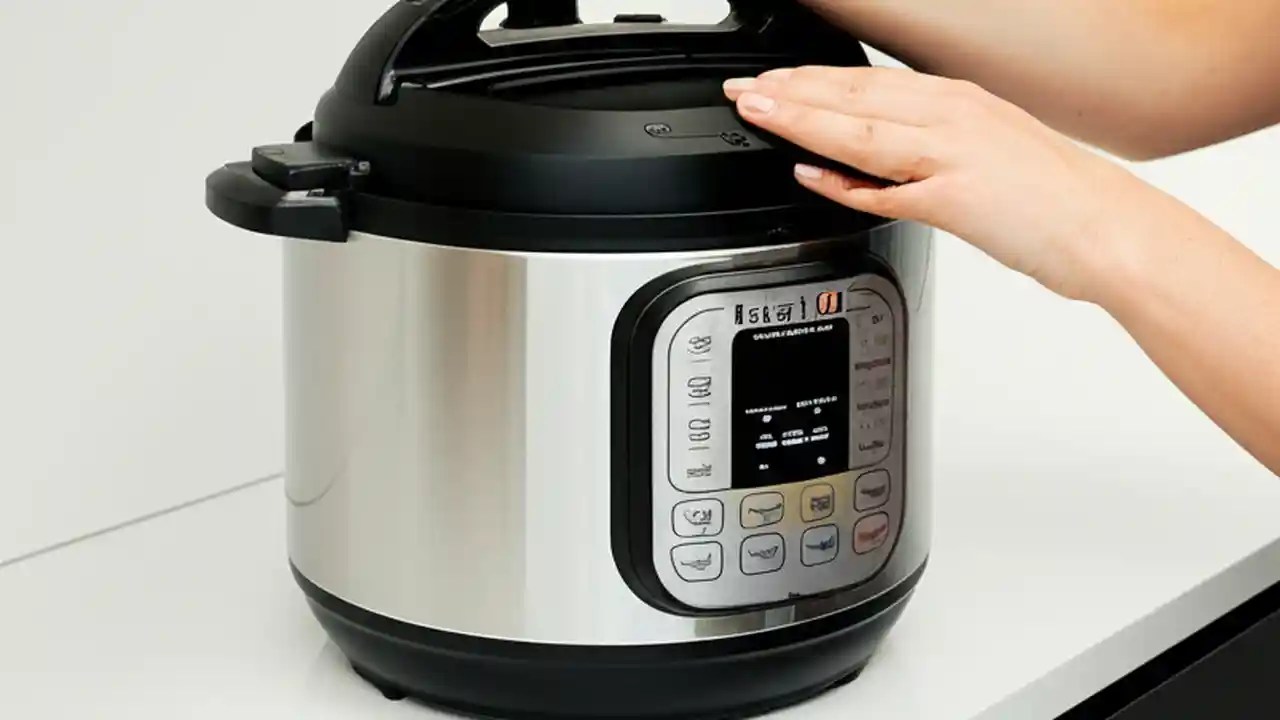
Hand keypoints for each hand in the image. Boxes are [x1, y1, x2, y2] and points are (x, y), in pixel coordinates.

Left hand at [723, 66, 1168, 302]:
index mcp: (957, 101)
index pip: (867, 83)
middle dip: (789, 90)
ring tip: (755, 112)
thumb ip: (926, 149)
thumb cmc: (1052, 196)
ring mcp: (953, 154)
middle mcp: (952, 117)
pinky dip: (843, 182)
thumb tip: (877, 158)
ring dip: (800, 119)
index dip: (811, 80)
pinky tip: (808, 173)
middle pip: (853, 97)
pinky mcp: (956, 198)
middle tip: (740, 88)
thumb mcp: (984, 151)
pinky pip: (887, 189)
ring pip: (859, 130)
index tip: (772, 78)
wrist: (1110, 228)